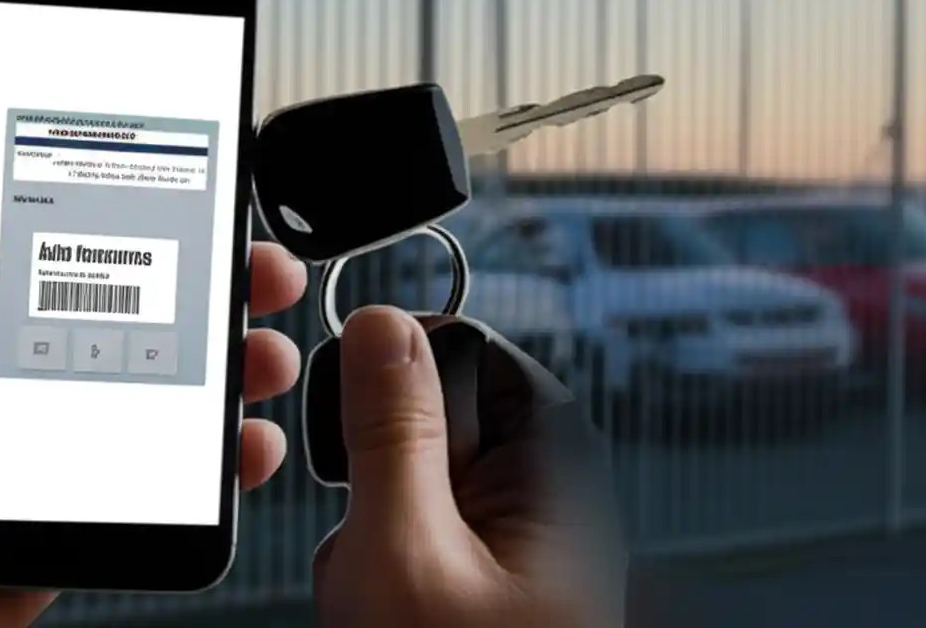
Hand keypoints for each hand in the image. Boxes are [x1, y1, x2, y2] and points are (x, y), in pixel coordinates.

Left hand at [0, 65, 307, 626]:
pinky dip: (230, 453)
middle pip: (160, 311)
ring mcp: (80, 435)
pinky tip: (246, 442)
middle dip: (226, 287)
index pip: (97, 246)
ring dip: (243, 364)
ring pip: (186, 387)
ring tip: (267, 357)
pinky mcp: (105, 498)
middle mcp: (44, 368)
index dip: (165, 217)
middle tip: (268, 276)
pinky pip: (184, 468)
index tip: (217, 195)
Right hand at [312, 308, 625, 627]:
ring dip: (373, 533)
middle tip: (375, 537)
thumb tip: (383, 326)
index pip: (479, 356)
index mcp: (560, 469)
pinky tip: (383, 614)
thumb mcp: (405, 545)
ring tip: (380, 594)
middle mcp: (550, 502)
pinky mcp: (488, 589)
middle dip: (381, 474)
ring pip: (412, 493)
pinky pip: (416, 547)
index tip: (365, 423)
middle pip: (436, 428)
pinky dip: (384, 574)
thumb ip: (392, 430)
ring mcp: (517, 551)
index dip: (409, 380)